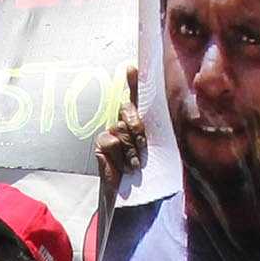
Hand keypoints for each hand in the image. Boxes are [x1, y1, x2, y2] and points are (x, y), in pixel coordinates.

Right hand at [93, 64, 146, 199]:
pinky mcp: (102, 143)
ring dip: (132, 149)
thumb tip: (157, 118)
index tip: (131, 66)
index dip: (133, 80)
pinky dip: (121, 156)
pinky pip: (112, 142)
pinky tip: (124, 167)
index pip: (135, 95)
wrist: (131, 194)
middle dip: (137, 128)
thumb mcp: (155, 148)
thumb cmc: (145, 169)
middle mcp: (122, 121)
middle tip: (142, 147)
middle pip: (129, 109)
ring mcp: (110, 131)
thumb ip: (154, 132)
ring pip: (122, 128)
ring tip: (135, 164)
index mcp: (137, 121)